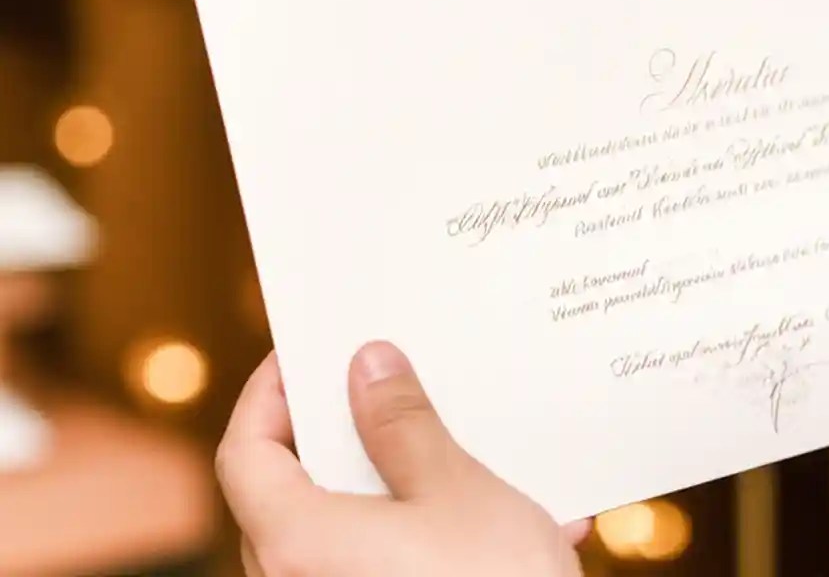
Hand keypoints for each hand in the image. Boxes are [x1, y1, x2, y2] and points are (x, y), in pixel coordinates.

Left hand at [218, 343, 588, 575]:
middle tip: (377, 388)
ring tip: (453, 448)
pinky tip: (502, 521)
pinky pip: (380, 565)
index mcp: (296, 541)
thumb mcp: (454, 488)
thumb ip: (402, 424)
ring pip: (341, 532)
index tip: (303, 355)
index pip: (244, 452)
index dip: (266, 394)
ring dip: (390, 486)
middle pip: (288, 494)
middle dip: (335, 436)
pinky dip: (422, 537)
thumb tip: (368, 366)